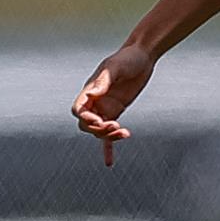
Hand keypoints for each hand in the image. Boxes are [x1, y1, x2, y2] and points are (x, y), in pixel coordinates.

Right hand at [71, 45, 155, 166]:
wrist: (142, 57)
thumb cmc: (127, 58)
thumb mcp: (115, 67)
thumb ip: (104, 81)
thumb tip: (91, 94)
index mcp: (89, 91)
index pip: (78, 110)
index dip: (85, 119)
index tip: (99, 121)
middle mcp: (94, 102)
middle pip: (86, 125)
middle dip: (98, 129)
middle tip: (116, 126)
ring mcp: (105, 108)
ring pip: (98, 131)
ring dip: (108, 136)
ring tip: (124, 133)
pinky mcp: (116, 112)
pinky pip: (109, 134)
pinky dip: (108, 148)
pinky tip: (109, 163)